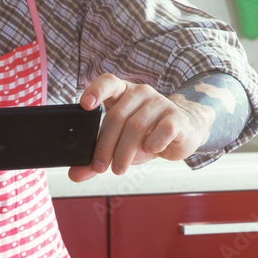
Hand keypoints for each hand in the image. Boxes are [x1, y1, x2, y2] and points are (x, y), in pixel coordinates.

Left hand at [68, 73, 210, 182]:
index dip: (96, 91)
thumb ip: (97, 158)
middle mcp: (140, 93)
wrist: (183, 132)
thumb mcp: (119, 145)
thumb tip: (75, 175)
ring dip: (124, 152)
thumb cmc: (145, 137)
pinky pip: (163, 130)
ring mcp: (160, 103)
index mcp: (122, 93)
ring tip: (119, 169)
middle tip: (100, 167)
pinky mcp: (176, 117)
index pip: (108, 83)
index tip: (85, 105)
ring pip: (136, 126)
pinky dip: (153, 144)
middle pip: (117, 117)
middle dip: (105, 145)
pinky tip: (150, 151)